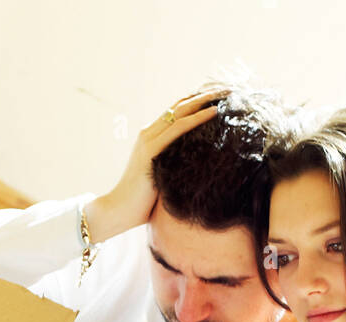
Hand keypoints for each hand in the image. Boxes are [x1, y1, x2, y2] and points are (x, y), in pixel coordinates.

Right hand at [85, 88, 226, 241]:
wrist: (118, 211)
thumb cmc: (140, 204)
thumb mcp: (162, 180)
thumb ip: (174, 169)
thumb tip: (195, 175)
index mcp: (151, 138)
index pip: (177, 113)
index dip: (197, 101)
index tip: (218, 96)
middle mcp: (148, 133)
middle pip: (180, 106)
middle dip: (204, 94)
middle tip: (227, 87)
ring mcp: (148, 140)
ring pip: (181, 111)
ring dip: (205, 100)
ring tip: (226, 92)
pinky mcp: (150, 150)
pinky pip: (178, 128)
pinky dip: (197, 118)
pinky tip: (214, 112)